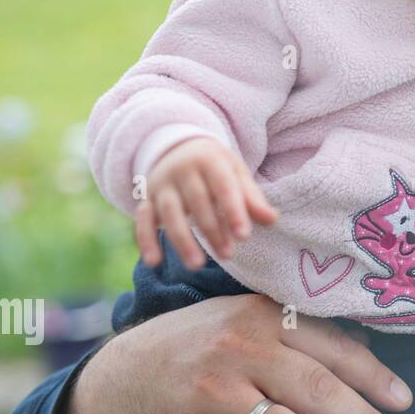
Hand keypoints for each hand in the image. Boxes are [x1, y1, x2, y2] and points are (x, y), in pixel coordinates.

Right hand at [62, 294, 413, 413]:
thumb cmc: (202, 344)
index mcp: (262, 316)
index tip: (402, 401)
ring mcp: (212, 397)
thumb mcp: (247, 319)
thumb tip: (369, 355)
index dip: (372, 376)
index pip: (330, 347)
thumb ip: (301, 332)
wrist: (121, 375)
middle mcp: (238, 352)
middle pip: (312, 389)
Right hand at [135, 137, 276, 267]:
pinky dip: (145, 240)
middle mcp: (183, 170)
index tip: (244, 236)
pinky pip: (142, 220)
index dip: (233, 211)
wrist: (178, 148)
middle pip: (198, 202)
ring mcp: (162, 185)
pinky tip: (153, 262)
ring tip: (197, 266)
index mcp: (210, 160)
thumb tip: (272, 220)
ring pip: (170, 213)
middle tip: (228, 254)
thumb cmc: (216, 167)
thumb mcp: (236, 174)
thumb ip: (253, 198)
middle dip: (213, 230)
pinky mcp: (146, 200)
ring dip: (182, 240)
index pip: (223, 187)